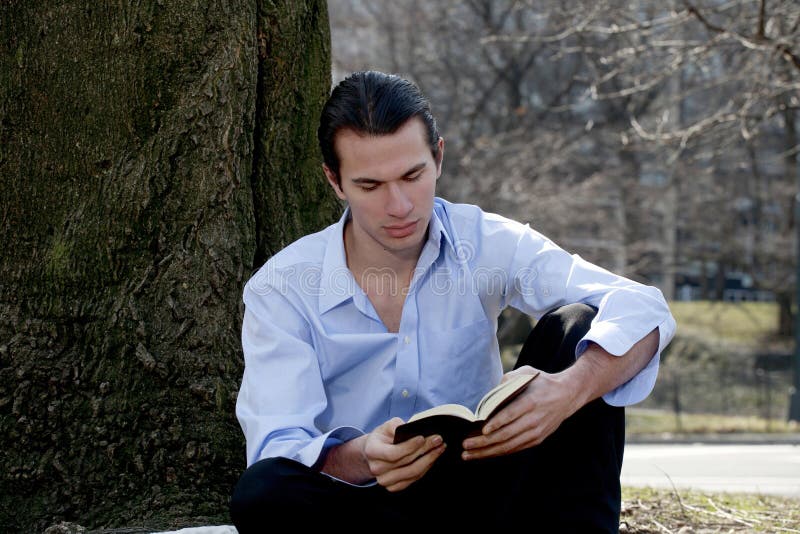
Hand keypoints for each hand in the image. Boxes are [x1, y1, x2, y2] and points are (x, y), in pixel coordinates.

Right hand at [363, 417, 445, 491]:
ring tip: (440, 448)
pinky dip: (426, 468)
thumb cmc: (383, 437)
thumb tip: (410, 428)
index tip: (422, 438)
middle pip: (406, 462)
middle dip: (425, 450)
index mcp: (372, 451)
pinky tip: (432, 458)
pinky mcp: (394, 487)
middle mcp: (376, 468)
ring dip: (429, 460)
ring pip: (412, 472)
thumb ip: (395, 425)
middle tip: (438, 440)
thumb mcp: (386, 426)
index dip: (409, 447)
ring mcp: (385, 480)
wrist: (375, 451)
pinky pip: (414, 479)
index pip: (393, 453)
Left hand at [460, 365, 581, 459]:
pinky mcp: (537, 439)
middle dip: (483, 442)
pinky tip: (484, 454)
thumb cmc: (541, 382)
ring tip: (468, 454)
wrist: (568, 395)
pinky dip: (498, 452)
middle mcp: (534, 419)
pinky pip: (515, 449)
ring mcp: (536, 432)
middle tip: (465, 445)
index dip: (496, 424)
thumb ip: (507, 380)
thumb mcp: (526, 373)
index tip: (482, 430)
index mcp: (530, 402)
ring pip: (508, 446)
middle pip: (506, 435)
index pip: (511, 415)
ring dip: (487, 452)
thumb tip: (489, 394)